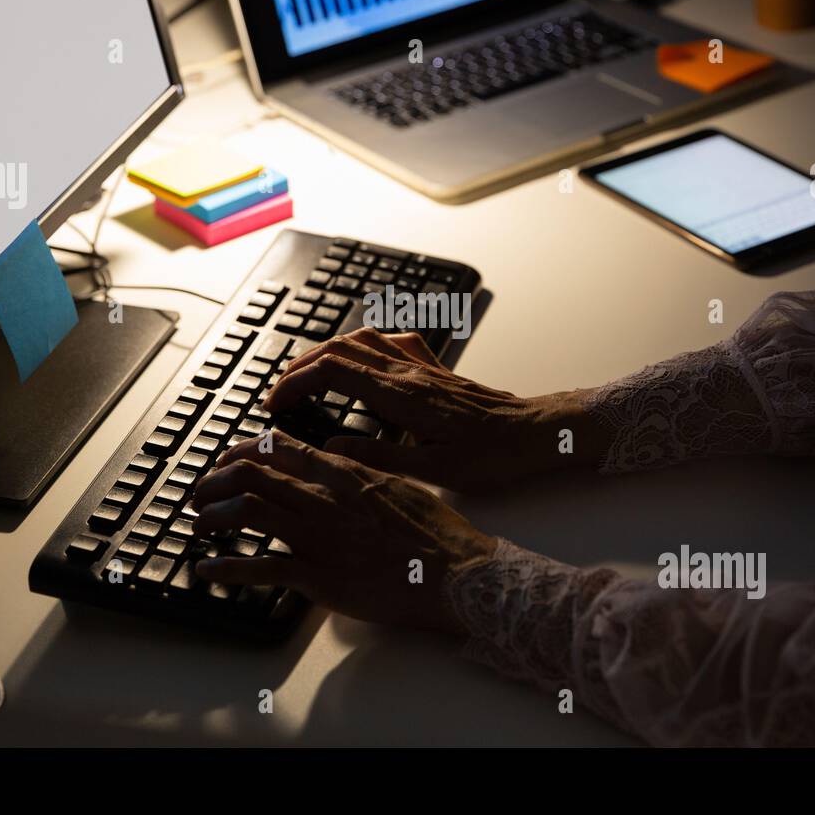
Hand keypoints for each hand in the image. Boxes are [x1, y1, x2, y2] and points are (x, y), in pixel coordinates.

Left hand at [186, 432, 496, 633]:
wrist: (456, 573)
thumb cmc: (437, 534)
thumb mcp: (400, 484)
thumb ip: (364, 471)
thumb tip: (339, 460)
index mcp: (345, 473)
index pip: (280, 448)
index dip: (243, 450)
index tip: (228, 458)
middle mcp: (325, 497)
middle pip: (252, 473)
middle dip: (216, 480)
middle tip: (203, 491)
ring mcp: (318, 535)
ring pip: (246, 510)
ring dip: (213, 515)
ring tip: (199, 523)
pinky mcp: (318, 574)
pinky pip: (259, 568)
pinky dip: (226, 569)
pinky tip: (209, 570)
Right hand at [264, 327, 599, 491]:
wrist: (539, 434)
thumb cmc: (494, 457)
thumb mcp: (433, 473)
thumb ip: (377, 460)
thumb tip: (329, 452)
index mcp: (402, 396)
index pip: (332, 372)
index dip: (295, 383)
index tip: (275, 406)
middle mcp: (409, 373)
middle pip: (339, 349)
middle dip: (300, 366)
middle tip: (279, 394)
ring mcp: (423, 368)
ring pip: (362, 340)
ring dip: (327, 352)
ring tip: (306, 376)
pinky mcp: (436, 371)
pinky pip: (391, 344)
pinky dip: (363, 347)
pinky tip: (360, 362)